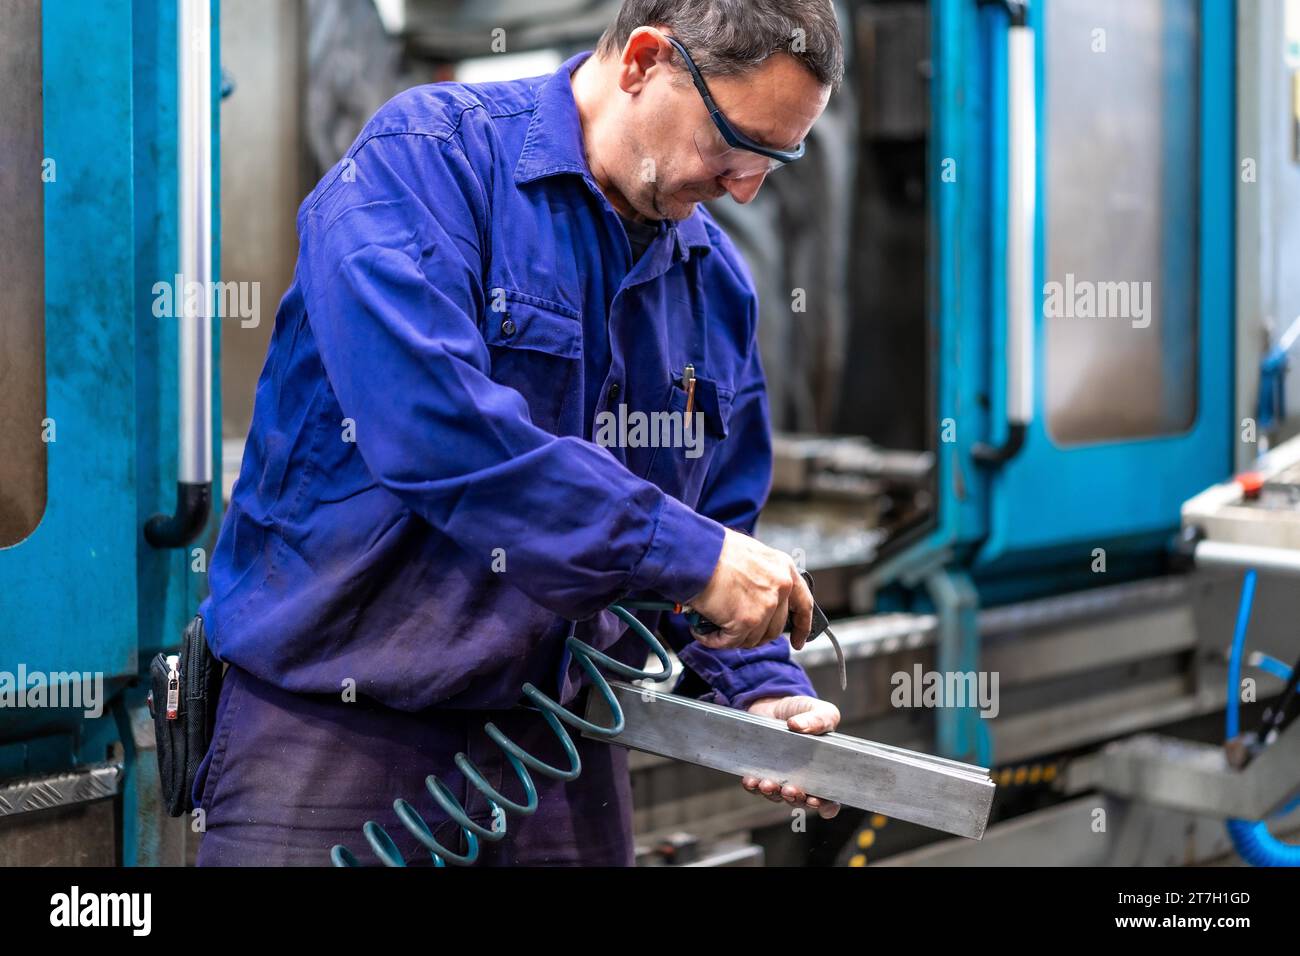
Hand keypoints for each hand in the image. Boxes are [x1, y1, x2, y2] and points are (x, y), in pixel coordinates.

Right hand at [686, 529, 812, 650]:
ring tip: (713, 626)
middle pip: (775, 628)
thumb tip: (756, 599)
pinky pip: (731, 642)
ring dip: (732, 637)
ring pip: (753, 638)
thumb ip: (763, 578)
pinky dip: (714, 640)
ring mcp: (765, 606)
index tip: (799, 640)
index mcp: (784, 569)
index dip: (802, 626)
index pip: (803, 604)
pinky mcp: (746, 621)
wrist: (696, 552)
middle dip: (756, 635)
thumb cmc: (714, 550)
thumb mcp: (751, 556)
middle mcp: (780, 587)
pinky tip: (703, 631)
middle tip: (737, 633)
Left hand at [741, 696, 840, 818]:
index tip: (817, 801)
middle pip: (801, 800)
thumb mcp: (820, 711)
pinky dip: (753, 786)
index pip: (829, 798)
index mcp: (823, 770)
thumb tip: (796, 726)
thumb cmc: (803, 711)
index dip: (825, 805)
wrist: (775, 703)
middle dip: (795, 799)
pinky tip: (751, 780)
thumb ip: (818, 719)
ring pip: (777, 796)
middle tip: (790, 790)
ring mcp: (781, 777)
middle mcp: (803, 779)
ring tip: (768, 784)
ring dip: (772, 793)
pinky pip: (756, 786)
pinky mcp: (761, 770)